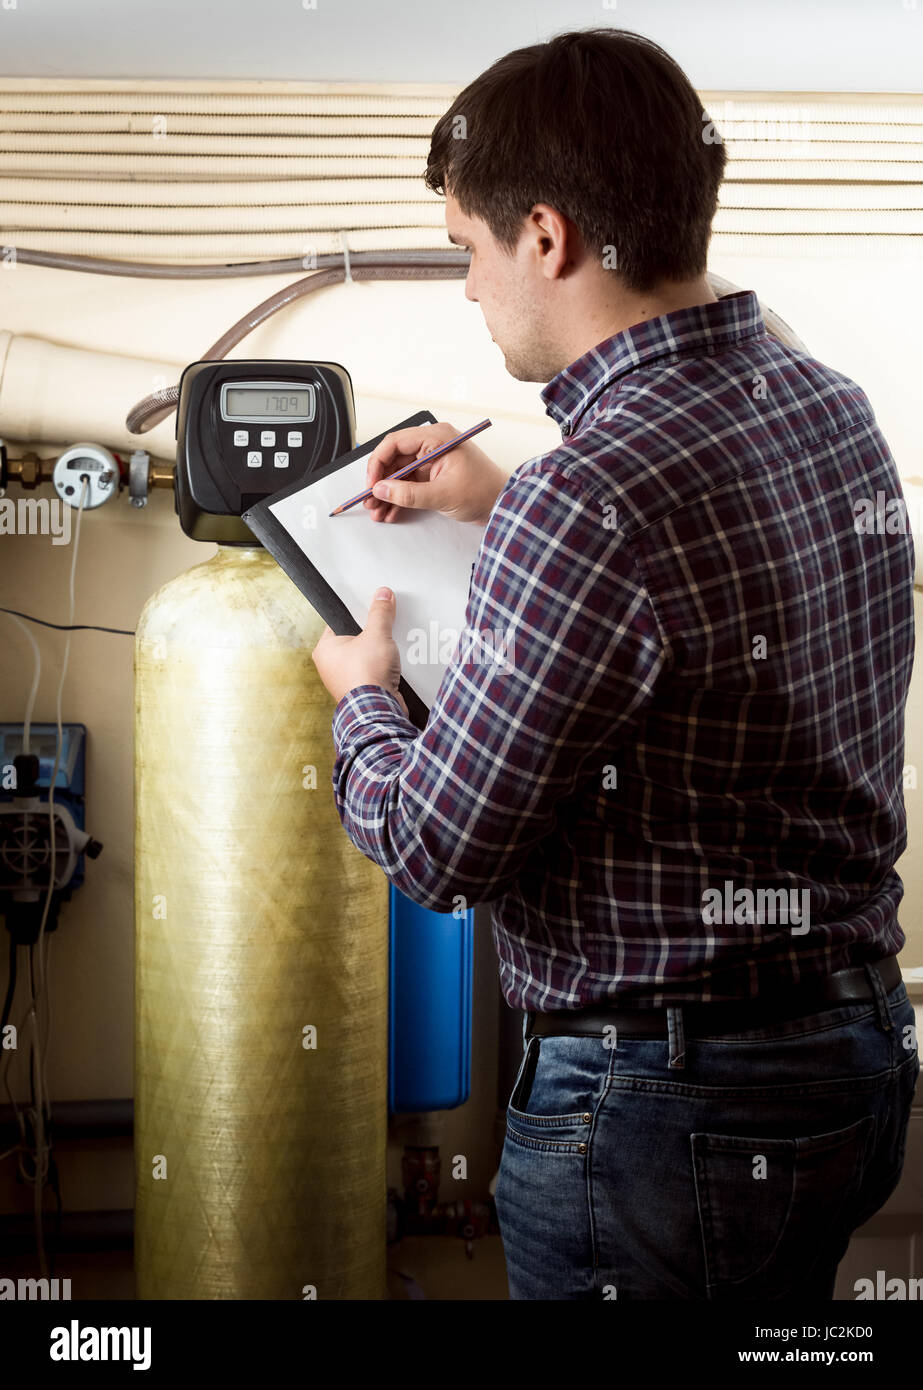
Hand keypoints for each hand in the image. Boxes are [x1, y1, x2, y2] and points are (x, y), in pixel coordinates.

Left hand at [311, 587, 408, 716]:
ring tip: (386, 651)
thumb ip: (380, 613)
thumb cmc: (365, 677)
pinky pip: (373, 672)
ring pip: (365, 657)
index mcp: (324, 649)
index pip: (339, 622)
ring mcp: (345, 680)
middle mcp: (330, 666)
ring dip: (379, 654)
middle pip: (355, 639)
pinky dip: (383, 669)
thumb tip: (382, 596)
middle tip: (381, 631)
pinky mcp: (361, 691)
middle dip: (371, 635)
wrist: (378, 709)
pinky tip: (391, 667)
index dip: (357, 615)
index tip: (370, 609)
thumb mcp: (376, 634)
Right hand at [363, 421, 505, 526]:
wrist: (504, 505)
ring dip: (388, 493)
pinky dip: (399, 497)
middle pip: (395, 459)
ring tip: (378, 511)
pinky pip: (409, 483)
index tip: (372, 484)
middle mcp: (433, 445)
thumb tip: (381, 490)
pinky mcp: (434, 475)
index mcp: (437, 438)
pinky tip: (391, 511)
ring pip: (400, 474)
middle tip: (370, 500)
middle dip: (381, 482)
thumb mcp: (443, 494)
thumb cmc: (485, 491)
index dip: (378, 464)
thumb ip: (408, 493)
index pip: (395, 443)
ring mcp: (433, 460)